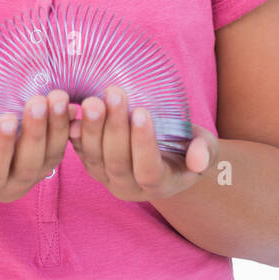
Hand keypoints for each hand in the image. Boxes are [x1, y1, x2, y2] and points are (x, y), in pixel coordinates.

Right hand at [0, 91, 74, 203]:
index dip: (0, 148)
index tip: (5, 118)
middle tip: (39, 100)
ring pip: (49, 157)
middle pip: (27, 165)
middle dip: (34, 132)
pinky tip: (74, 104)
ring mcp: (29, 175)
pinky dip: (68, 127)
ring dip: (57, 127)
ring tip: (58, 97)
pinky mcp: (44, 160)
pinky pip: (60, 147)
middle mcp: (8, 188)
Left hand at [68, 86, 216, 200]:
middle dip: (115, 127)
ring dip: (91, 127)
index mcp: (160, 184)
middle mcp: (129, 186)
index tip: (142, 112)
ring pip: (94, 157)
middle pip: (117, 161)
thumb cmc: (187, 146)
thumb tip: (198, 159)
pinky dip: (74, 132)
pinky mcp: (89, 162)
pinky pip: (78, 150)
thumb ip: (205, 152)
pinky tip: (72, 110)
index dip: (144, 143)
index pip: (149, 170)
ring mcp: (106, 176)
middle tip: (113, 93)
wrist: (162, 153)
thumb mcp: (205, 147)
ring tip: (92, 99)